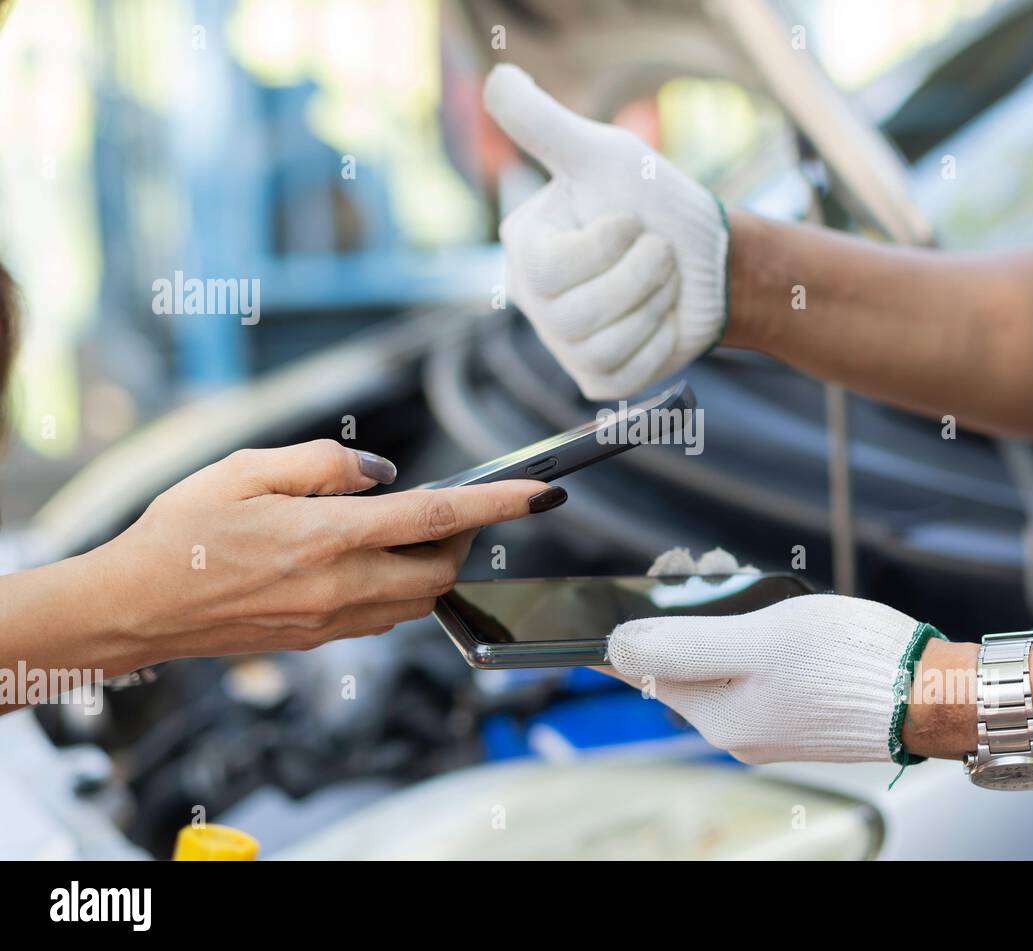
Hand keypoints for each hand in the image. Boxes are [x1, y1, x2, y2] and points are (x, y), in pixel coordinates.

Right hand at [83, 440, 562, 671]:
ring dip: (432, 564)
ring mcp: (333, 622)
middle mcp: (341, 587)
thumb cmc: (182, 532)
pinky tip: (367, 560)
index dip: (499, 503)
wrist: (136, 608)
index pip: (437, 518)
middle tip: (451, 506)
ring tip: (403, 529)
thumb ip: (325, 463)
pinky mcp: (322, 640)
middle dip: (464, 537)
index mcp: (327, 538)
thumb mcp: (246, 468)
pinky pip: (386, 616)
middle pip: (442, 568)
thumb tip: (383, 473)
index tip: (543, 493)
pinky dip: (398, 586)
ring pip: (419, 598)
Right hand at [483, 64, 728, 399]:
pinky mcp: (597, 378)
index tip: (632, 221)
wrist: (713, 260)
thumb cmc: (657, 203)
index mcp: (525, 248)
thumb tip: (497, 76)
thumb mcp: (605, 156)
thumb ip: (547, 125)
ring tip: (662, 282)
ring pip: (600, 347)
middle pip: (576, 315)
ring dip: (653, 307)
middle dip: (641, 277)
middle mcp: (535, 300)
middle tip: (660, 252)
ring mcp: (564, 344)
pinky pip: (622, 375)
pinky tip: (661, 321)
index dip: (607, 246)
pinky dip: (656, 344)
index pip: (549, 269)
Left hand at [606, 594, 943, 763]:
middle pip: (680, 667)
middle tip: (696, 571)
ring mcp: (768, 727)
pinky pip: (750, 675)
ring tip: (730, 582)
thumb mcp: (758, 639)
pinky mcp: (796, 716)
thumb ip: (685, 645)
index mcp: (717, 716)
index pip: (643, 672)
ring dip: (716, 625)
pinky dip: (748, 640)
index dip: (625, 634)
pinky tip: (768, 616)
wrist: (932, 695)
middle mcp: (736, 731)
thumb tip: (618, 648)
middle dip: (680, 618)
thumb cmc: (851, 663)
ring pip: (717, 667)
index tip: (614, 602)